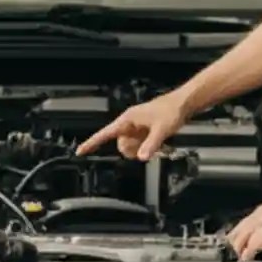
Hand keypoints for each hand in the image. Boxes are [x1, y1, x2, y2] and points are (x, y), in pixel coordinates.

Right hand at [75, 92, 189, 159]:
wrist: (182, 104)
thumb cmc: (170, 111)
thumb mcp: (161, 129)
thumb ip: (151, 144)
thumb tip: (141, 157)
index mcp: (127, 120)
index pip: (105, 133)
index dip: (92, 143)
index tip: (80, 151)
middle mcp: (129, 123)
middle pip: (121, 145)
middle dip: (133, 150)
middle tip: (149, 145)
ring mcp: (136, 128)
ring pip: (131, 146)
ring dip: (142, 149)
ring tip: (157, 143)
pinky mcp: (143, 131)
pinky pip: (139, 144)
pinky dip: (147, 147)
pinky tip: (160, 143)